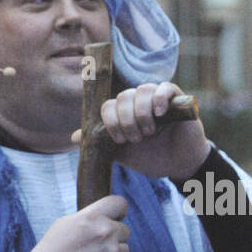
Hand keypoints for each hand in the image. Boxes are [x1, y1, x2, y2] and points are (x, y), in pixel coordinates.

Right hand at [22, 194, 129, 251]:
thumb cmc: (52, 250)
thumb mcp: (65, 223)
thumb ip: (89, 217)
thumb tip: (107, 216)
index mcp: (92, 217)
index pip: (119, 203)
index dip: (119, 211)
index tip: (115, 218)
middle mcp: (105, 232)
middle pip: (124, 230)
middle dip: (113, 237)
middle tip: (96, 246)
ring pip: (124, 250)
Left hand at [70, 82, 210, 181]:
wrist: (177, 164)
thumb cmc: (149, 156)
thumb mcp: (121, 152)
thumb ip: (101, 142)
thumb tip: (73, 137)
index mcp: (123, 112)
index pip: (108, 105)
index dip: (110, 121)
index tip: (119, 140)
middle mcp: (138, 101)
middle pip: (123, 97)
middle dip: (126, 120)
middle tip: (135, 139)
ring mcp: (157, 98)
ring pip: (142, 90)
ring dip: (141, 113)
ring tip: (149, 132)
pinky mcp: (177, 98)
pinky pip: (165, 87)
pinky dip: (159, 98)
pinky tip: (159, 113)